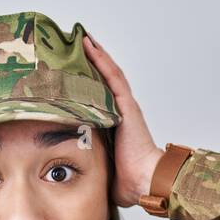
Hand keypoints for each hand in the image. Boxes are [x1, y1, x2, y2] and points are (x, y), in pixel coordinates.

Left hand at [83, 34, 164, 207]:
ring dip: (96, 55)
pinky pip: (113, 77)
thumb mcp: (102, 168)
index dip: (89, 82)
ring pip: (108, 74)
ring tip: (81, 38)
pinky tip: (90, 46)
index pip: (100, 97)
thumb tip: (76, 176)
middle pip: (104, 80)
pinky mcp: (127, 105)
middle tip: (74, 46)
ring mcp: (125, 107)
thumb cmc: (128, 181)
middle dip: (92, 63)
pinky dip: (101, 60)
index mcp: (116, 124)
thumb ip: (91, 164)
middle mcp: (122, 112)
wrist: (145, 181)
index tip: (74, 70)